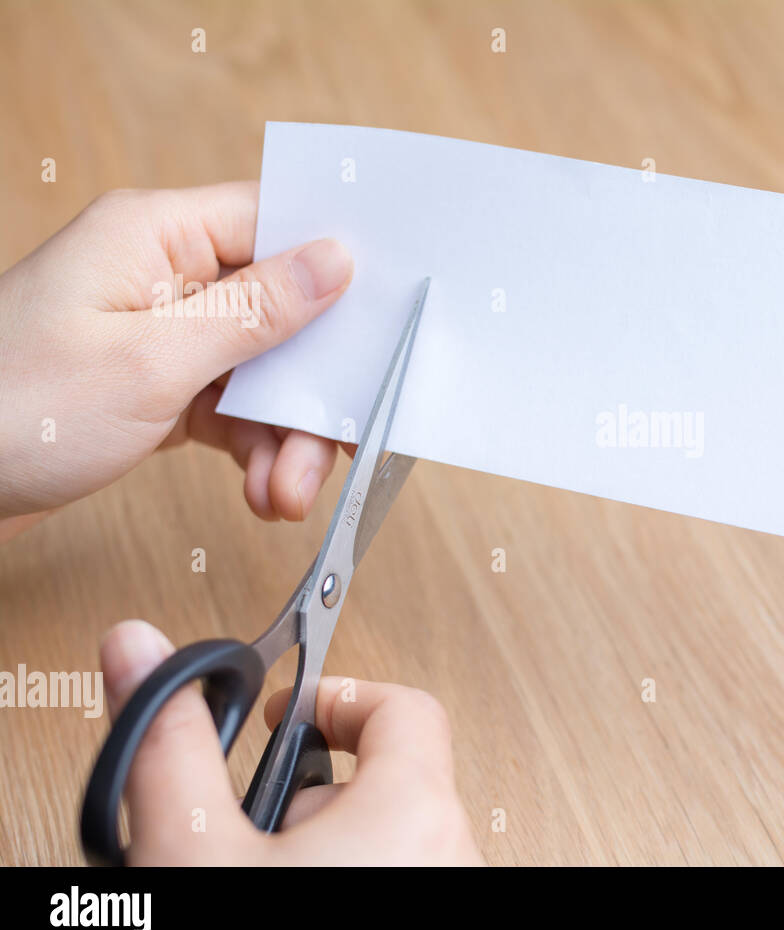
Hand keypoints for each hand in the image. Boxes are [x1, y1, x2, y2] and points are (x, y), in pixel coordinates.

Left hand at [0, 182, 352, 534]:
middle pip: (281, 310)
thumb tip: (334, 260)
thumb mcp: (151, 363)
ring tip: (287, 492)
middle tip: (332, 445)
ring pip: (265, 369)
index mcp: (155, 236)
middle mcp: (162, 275)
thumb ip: (254, 311)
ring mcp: (161, 332)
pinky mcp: (158, 385)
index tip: (384, 316)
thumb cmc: (13, 411)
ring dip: (287, 434)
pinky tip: (265, 490)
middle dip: (312, 386)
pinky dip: (256, 450)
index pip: (274, 221)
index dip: (337, 265)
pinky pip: (235, 407)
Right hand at [100, 620, 482, 864]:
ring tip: (264, 867)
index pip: (404, 704)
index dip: (337, 696)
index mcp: (414, 810)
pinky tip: (294, 901)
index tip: (287, 710)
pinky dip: (353, 870)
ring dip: (328, 842)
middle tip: (256, 824)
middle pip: (395, 774)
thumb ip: (173, 748)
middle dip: (316, 789)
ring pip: (394, 834)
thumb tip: (144, 654)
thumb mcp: (197, 851)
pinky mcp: (439, 921)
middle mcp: (452, 849)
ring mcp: (453, 885)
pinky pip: (404, 870)